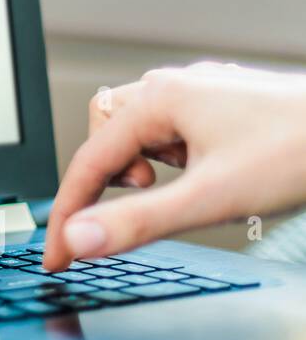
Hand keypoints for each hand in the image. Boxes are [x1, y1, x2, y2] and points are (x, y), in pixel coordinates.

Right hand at [44, 62, 305, 270]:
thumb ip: (138, 221)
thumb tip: (81, 239)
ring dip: (142, 163)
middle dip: (108, 177)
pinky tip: (206, 172)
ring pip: (137, 126)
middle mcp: (174, 85)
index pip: (88, 160)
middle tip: (134, 207)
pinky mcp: (223, 103)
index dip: (68, 213)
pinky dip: (171, 155)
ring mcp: (200, 91)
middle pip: (105, 135)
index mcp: (159, 99)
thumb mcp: (211, 199)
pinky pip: (172, 126)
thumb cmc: (298, 151)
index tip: (58, 254)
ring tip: (179, 187)